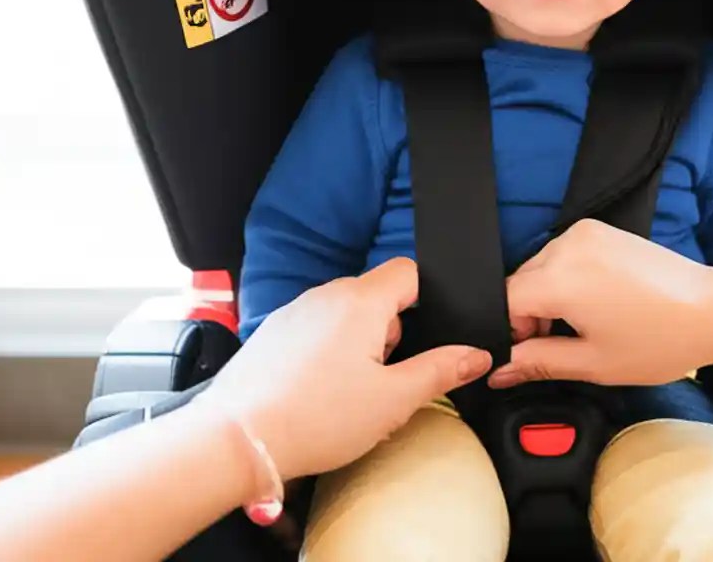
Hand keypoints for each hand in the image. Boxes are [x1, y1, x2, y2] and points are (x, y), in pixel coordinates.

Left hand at [196, 258, 492, 481]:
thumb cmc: (314, 419)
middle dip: (391, 332)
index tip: (428, 336)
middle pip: (377, 297)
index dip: (428, 298)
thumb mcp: (394, 400)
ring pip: (345, 316)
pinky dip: (326, 354)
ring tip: (350, 393)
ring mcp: (294, 313)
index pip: (409, 272)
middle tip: (387, 380)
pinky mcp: (272, 335)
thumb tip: (476, 356)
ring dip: (359, 345)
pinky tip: (319, 394)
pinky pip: (314, 332)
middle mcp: (325, 296)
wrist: (237, 440)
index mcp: (361, 302)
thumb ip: (440, 371)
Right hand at [491, 219, 712, 387]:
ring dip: (548, 297)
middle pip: (520, 283)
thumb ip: (537, 363)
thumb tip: (499, 371)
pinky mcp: (601, 232)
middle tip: (561, 346)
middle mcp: (567, 246)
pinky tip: (596, 304)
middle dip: (529, 316)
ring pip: (541, 269)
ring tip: (585, 326)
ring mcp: (585, 234)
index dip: (511, 332)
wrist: (710, 310)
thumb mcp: (592, 362)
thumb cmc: (660, 339)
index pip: (505, 301)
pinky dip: (567, 280)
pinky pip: (564, 256)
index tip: (530, 354)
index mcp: (559, 278)